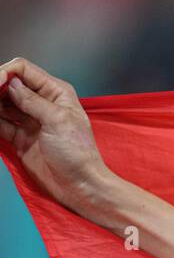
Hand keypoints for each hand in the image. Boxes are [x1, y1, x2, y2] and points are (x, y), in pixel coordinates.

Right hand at [0, 57, 112, 208]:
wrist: (81, 187)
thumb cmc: (79, 155)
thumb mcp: (57, 120)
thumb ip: (32, 100)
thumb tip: (10, 83)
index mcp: (56, 93)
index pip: (24, 70)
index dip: (6, 73)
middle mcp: (42, 104)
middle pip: (10, 85)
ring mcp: (30, 122)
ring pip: (3, 104)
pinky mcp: (21, 139)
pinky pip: (1, 124)